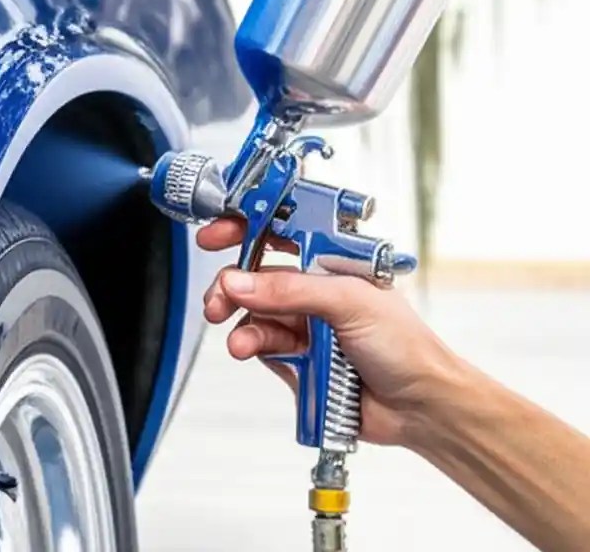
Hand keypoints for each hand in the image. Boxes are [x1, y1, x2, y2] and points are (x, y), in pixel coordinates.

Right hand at [197, 218, 461, 446]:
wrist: (420, 409)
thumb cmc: (410, 349)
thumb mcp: (351, 304)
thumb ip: (292, 290)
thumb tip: (241, 283)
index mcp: (335, 265)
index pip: (284, 233)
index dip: (248, 227)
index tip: (217, 234)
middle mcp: (318, 292)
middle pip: (258, 276)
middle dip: (232, 286)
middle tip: (218, 300)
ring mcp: (307, 326)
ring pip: (256, 315)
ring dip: (243, 325)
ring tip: (242, 342)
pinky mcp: (298, 359)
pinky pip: (262, 347)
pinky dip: (253, 348)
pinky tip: (254, 352)